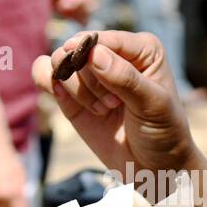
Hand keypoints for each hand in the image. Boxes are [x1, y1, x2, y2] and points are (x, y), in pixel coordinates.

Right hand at [31, 30, 199, 180]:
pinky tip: (74, 104)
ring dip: (77, 91)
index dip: (96, 64)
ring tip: (103, 109)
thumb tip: (93, 53)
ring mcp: (89, 72)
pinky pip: (43, 74)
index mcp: (140, 48)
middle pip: (75, 50)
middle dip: (90, 83)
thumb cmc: (163, 132)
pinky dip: (50, 86)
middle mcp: (112, 53)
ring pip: (58, 62)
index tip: (113, 94)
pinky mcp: (70, 92)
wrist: (154, 167)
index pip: (101, 39)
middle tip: (114, 105)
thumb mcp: (153, 105)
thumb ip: (125, 78)